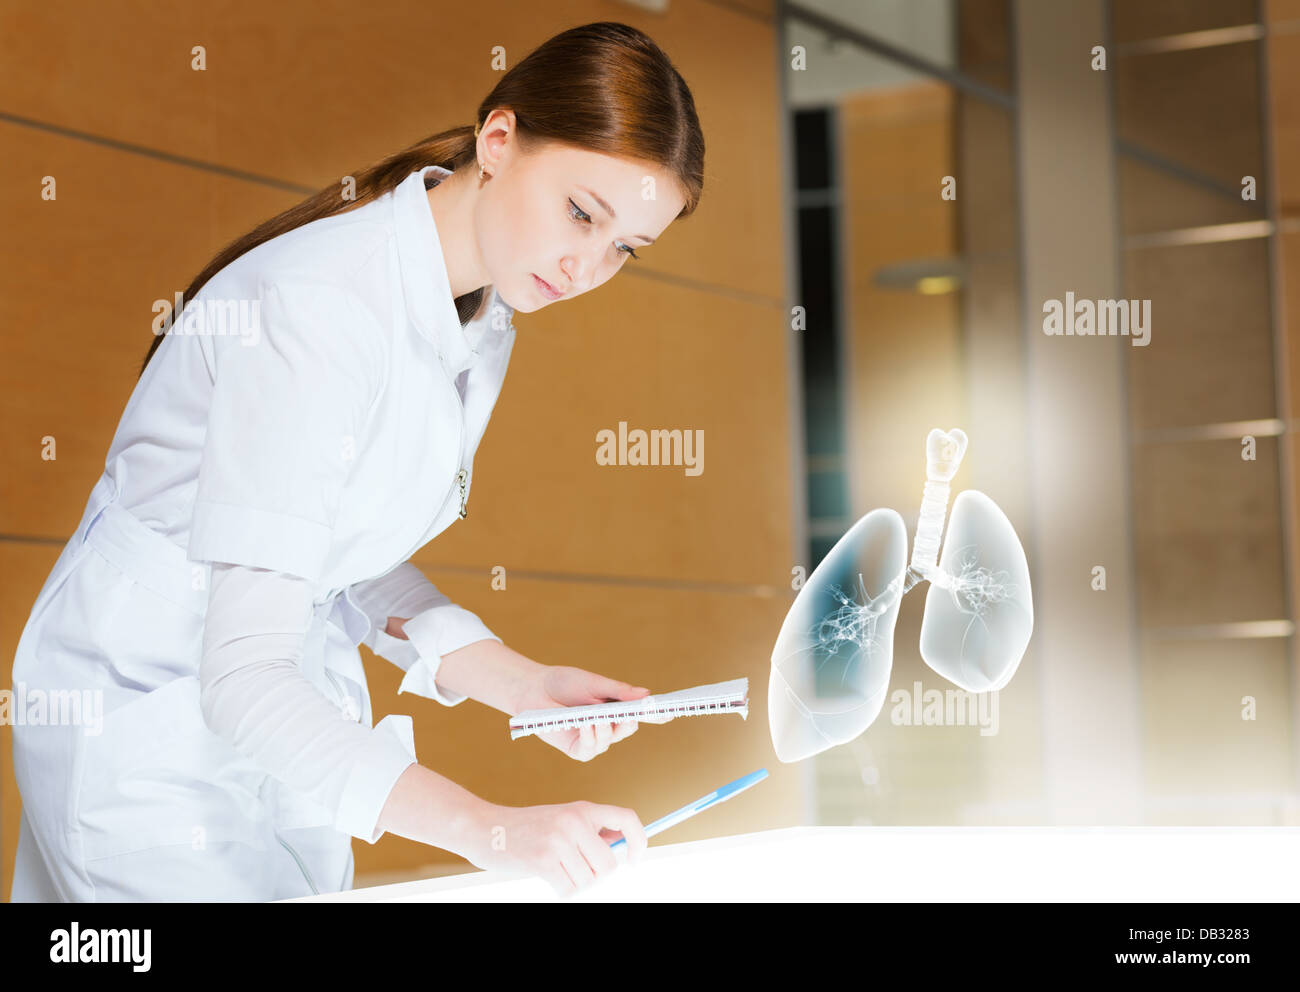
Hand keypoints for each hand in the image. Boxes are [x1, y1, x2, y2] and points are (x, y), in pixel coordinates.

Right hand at [460, 799, 648, 897]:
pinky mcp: (544, 861)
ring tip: (556, 868)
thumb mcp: (563, 819)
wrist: (486, 828)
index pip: (627, 818)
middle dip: (596, 875)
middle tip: (576, 869)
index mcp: (583, 809)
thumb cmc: (528, 829)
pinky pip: (570, 890)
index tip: (634, 859)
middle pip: (609, 865)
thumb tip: (622, 850)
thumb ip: (591, 832)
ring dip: (575, 882)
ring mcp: (559, 841)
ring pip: (589, 880)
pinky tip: (547, 876)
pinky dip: (562, 889)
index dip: (639, 841)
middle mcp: (574, 821)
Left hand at [513, 665, 667, 760]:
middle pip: (627, 728)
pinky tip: (585, 725)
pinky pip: (590, 749)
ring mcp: (594, 740)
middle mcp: (608, 726)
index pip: (640, 714)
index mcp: (615, 708)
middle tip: (629, 715)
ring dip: (604, 728)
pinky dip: (590, 737)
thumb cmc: (565, 683)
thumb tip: (646, 694)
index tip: (671, 711)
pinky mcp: (578, 750)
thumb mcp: (594, 683)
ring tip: (595, 717)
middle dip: (629, 722)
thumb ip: (619, 691)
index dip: (656, 714)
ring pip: (609, 739)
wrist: (534, 690)